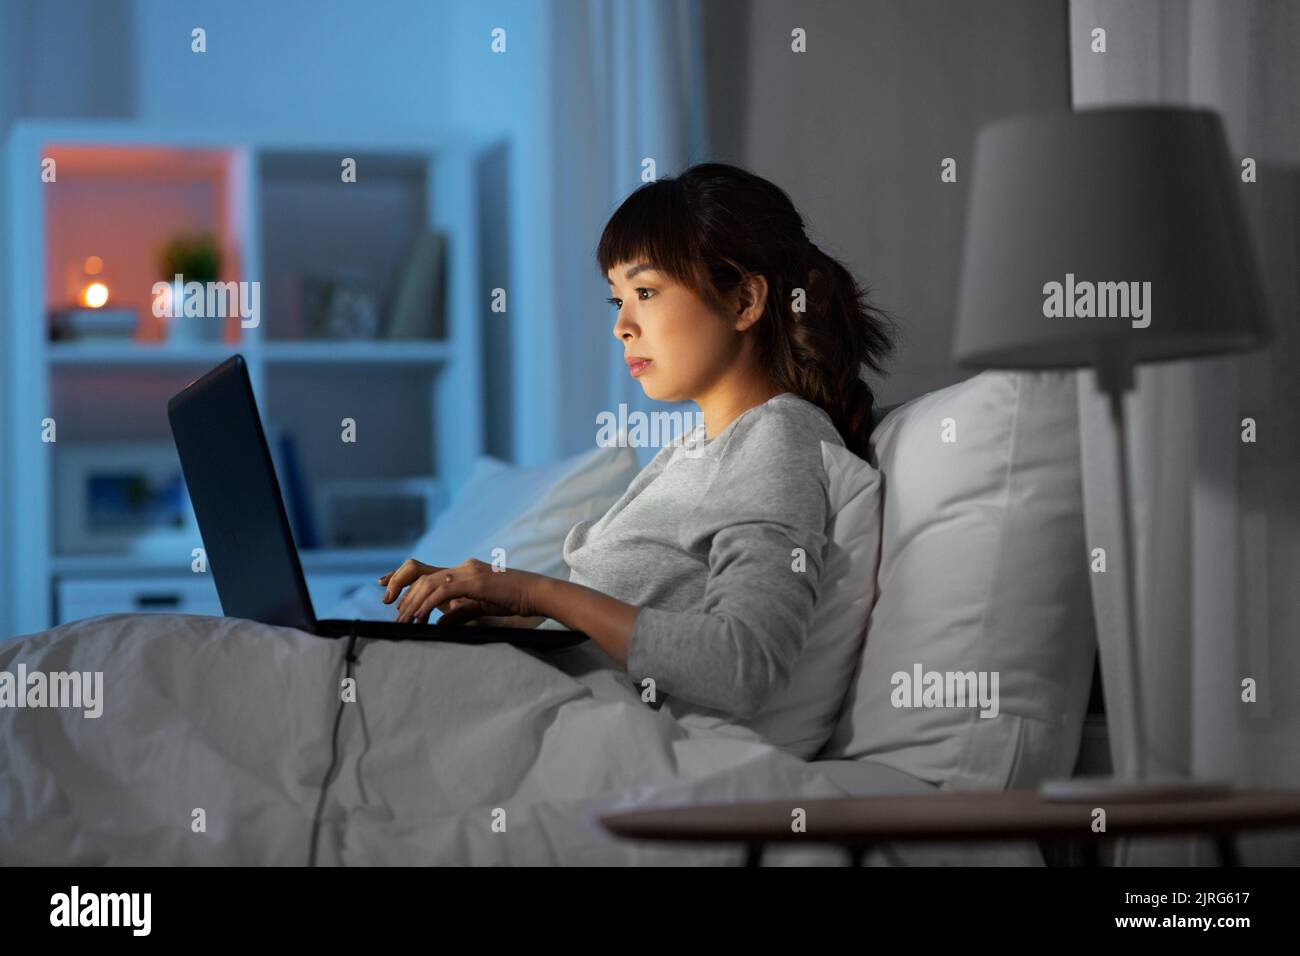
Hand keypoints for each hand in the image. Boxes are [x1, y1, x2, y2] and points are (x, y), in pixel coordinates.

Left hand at [378, 557, 545, 623]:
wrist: (538, 594)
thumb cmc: (516, 601)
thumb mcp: (481, 607)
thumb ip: (459, 612)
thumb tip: (439, 623)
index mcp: (465, 571)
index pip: (428, 576)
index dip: (408, 587)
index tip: (394, 603)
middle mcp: (463, 567)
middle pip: (422, 576)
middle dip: (403, 595)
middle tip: (396, 617)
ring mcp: (469, 571)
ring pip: (429, 583)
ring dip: (413, 603)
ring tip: (404, 621)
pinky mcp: (476, 581)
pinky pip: (443, 589)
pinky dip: (428, 603)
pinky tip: (420, 616)